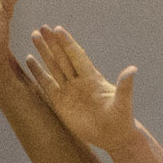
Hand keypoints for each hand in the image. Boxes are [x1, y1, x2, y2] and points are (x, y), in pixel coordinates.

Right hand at [24, 25, 139, 151]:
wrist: (112, 135)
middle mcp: (78, 80)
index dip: (68, 43)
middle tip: (42, 27)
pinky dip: (38, 73)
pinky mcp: (60, 103)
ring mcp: (68, 90)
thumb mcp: (123, 102)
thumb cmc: (121, 118)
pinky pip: (47, 85)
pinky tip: (29, 61)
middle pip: (62, 57)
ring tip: (34, 36)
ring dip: (44, 52)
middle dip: (52, 43)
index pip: (77, 56)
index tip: (58, 29)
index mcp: (92, 77)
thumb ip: (124, 86)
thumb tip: (132, 69)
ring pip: (53, 67)